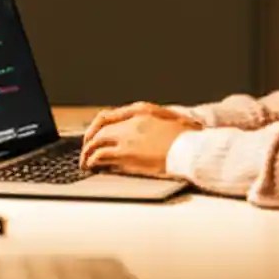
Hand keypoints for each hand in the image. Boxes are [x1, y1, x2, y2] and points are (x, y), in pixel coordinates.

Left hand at [80, 113, 201, 176]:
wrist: (192, 148)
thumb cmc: (188, 138)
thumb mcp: (171, 122)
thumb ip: (153, 124)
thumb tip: (144, 134)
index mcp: (142, 111)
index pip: (108, 115)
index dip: (96, 127)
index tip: (92, 136)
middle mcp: (131, 121)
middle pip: (99, 128)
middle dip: (89, 141)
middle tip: (86, 151)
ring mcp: (127, 136)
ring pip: (96, 142)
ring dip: (87, 153)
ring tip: (86, 163)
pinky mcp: (126, 152)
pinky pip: (100, 155)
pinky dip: (92, 161)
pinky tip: (92, 167)